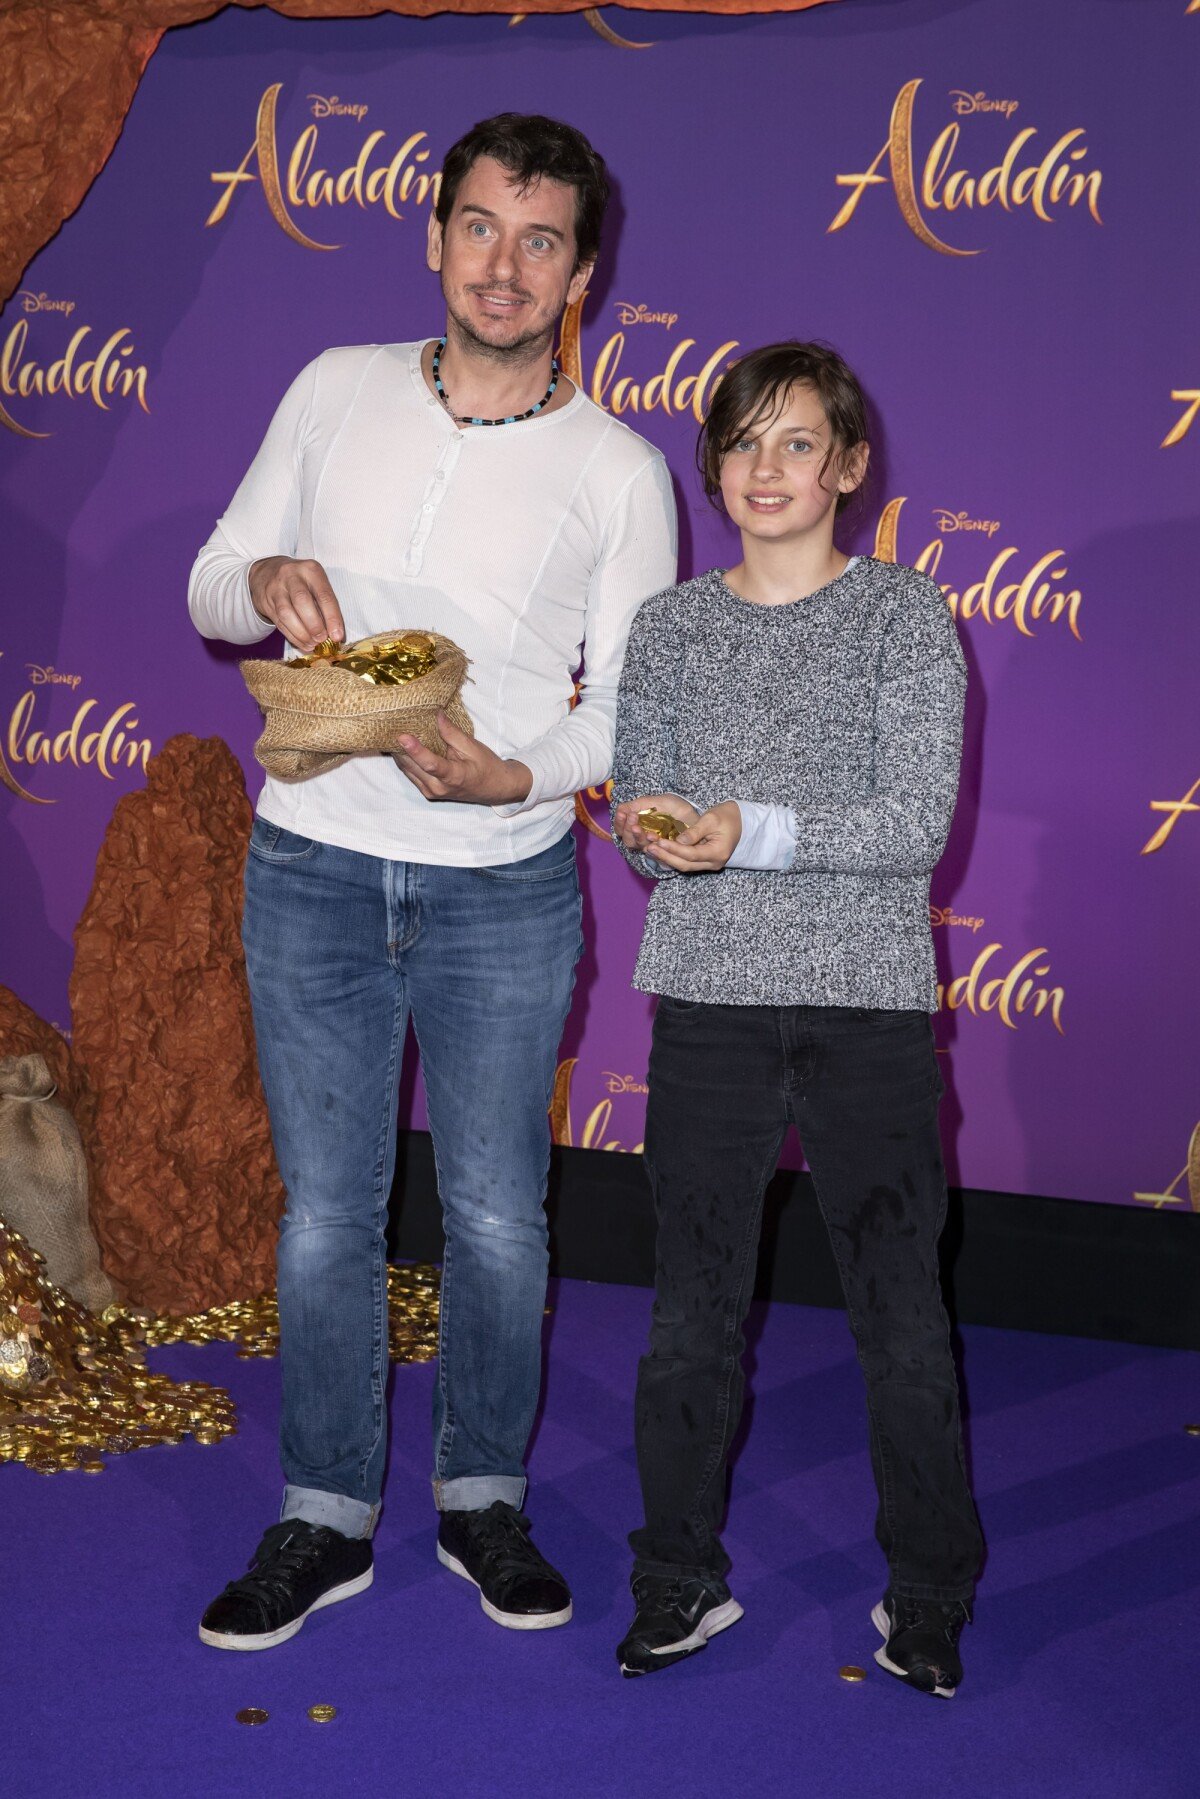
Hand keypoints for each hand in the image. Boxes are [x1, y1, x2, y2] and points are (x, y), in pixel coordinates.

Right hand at [249, 555, 345, 651]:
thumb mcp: (315, 583)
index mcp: (311, 570)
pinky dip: (292, 636)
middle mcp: (291, 575)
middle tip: (322, 639)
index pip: (324, 595)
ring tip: (312, 644)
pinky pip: (279, 622)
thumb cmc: (301, 581)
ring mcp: (276, 588)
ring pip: (286, 613)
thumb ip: (325, 605)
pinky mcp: (266, 602)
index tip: (337, 636)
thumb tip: (335, 634)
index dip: (332, 618)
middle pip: (302, 601)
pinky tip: (303, 644)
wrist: (268, 572)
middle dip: (314, 625)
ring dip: (301, 633)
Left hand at [394, 711, 531, 806]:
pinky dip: (406, 760)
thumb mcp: (472, 747)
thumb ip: (451, 733)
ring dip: (400, 753)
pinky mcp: (427, 792)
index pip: (431, 764)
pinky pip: (410, 774)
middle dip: (401, 747)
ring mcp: (431, 792)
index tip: (402, 736)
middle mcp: (438, 788)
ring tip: (393, 732)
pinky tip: (402, 746)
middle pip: (412, 766)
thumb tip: (436, 715)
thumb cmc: (486, 767)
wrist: (494, 788)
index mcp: (454, 777)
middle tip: (392, 725)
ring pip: (407, 770)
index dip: (415, 750)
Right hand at [612, 793, 699, 853]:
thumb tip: (620, 810)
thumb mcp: (655, 801)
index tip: (623, 814)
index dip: (619, 822)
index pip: (621, 828)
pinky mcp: (664, 852)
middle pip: (628, 840)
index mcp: (637, 824)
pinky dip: (651, 844)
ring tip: (640, 829)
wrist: (693, 812)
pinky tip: (652, 836)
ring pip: (639, 846)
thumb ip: (637, 805)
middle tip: (633, 820)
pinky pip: (655, 852)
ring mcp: (653, 845)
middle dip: (628, 830)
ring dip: (638, 838)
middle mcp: (642, 837)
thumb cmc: (673, 806)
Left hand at [638, 800, 741, 873]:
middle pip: (685, 864)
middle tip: (649, 847)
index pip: (691, 854)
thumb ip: (695, 831)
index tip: (659, 841)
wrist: (740, 821)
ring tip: (650, 848)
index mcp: (718, 852)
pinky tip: (660, 850)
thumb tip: (678, 840)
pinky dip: (673, 857)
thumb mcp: (711, 819)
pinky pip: (686, 862)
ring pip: (684, 866)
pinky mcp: (704, 862)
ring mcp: (709, 864)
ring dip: (667, 858)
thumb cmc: (727, 816)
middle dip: (666, 856)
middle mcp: (714, 863)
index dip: (674, 849)